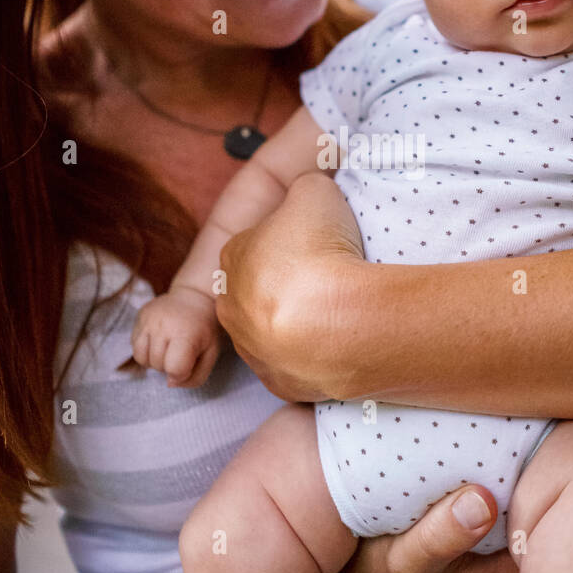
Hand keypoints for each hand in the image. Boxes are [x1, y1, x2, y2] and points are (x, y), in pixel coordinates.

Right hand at [131, 288, 221, 388]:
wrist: (195, 297)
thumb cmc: (204, 330)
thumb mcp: (211, 354)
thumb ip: (196, 377)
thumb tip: (170, 382)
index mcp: (185, 334)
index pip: (174, 368)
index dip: (182, 373)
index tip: (189, 363)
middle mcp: (163, 325)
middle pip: (158, 365)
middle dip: (169, 366)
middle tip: (180, 352)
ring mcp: (148, 319)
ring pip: (141, 358)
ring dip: (155, 360)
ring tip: (168, 348)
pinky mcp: (139, 316)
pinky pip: (134, 346)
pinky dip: (145, 350)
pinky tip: (159, 341)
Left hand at [215, 171, 364, 400]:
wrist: (338, 323)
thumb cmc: (320, 251)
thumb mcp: (314, 191)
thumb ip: (304, 188)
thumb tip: (309, 193)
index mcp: (233, 257)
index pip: (256, 241)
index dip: (289, 238)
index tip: (318, 240)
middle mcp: (232, 307)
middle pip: (261, 287)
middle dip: (289, 282)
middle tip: (329, 275)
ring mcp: (253, 350)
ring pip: (274, 329)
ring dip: (301, 320)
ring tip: (339, 310)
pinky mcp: (280, 384)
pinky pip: (297, 364)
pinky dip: (315, 354)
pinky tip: (341, 340)